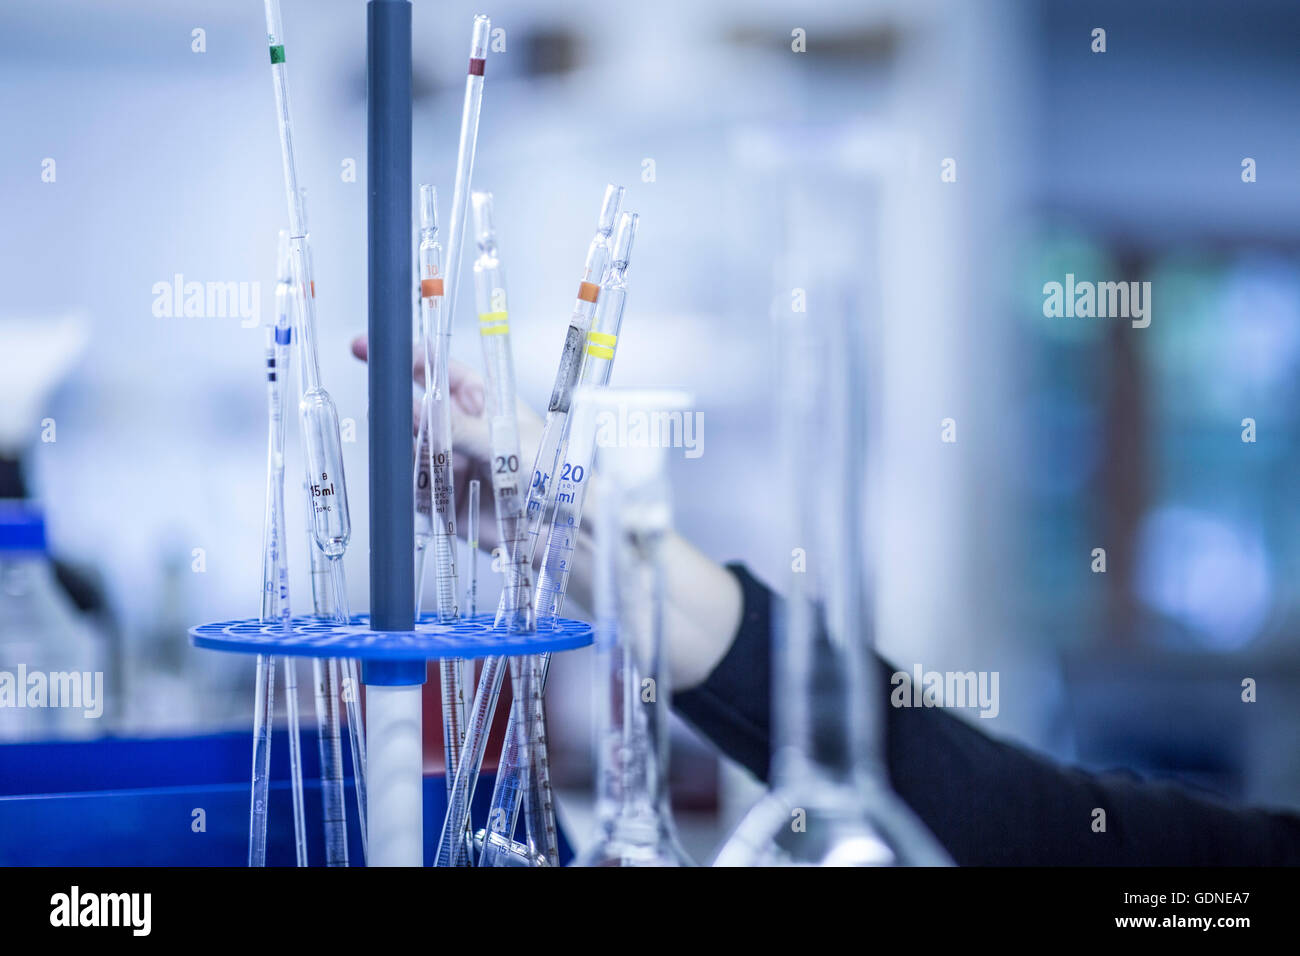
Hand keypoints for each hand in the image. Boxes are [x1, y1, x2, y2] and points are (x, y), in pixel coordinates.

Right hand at [350, 334, 545, 559]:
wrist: (562, 527)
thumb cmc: (550, 472)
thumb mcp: (503, 442)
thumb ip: (457, 429)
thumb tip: (418, 408)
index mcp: (481, 399)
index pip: (437, 366)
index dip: (404, 354)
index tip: (371, 347)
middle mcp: (461, 428)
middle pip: (414, 407)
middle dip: (395, 407)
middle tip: (382, 407)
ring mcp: (451, 460)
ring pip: (409, 447)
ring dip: (407, 450)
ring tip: (430, 460)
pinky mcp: (444, 496)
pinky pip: (415, 487)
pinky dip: (414, 486)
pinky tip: (430, 490)